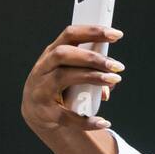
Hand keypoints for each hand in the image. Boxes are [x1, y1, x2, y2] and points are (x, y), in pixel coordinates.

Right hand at [20, 23, 124, 137]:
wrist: (37, 113)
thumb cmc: (59, 87)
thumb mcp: (72, 75)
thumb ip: (92, 73)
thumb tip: (112, 82)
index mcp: (52, 54)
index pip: (70, 35)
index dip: (93, 32)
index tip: (116, 34)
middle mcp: (43, 68)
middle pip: (64, 54)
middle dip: (92, 58)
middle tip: (117, 65)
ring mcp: (41, 89)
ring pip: (63, 77)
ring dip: (91, 77)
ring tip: (113, 81)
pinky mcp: (45, 112)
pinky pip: (67, 116)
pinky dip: (86, 120)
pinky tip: (103, 122)